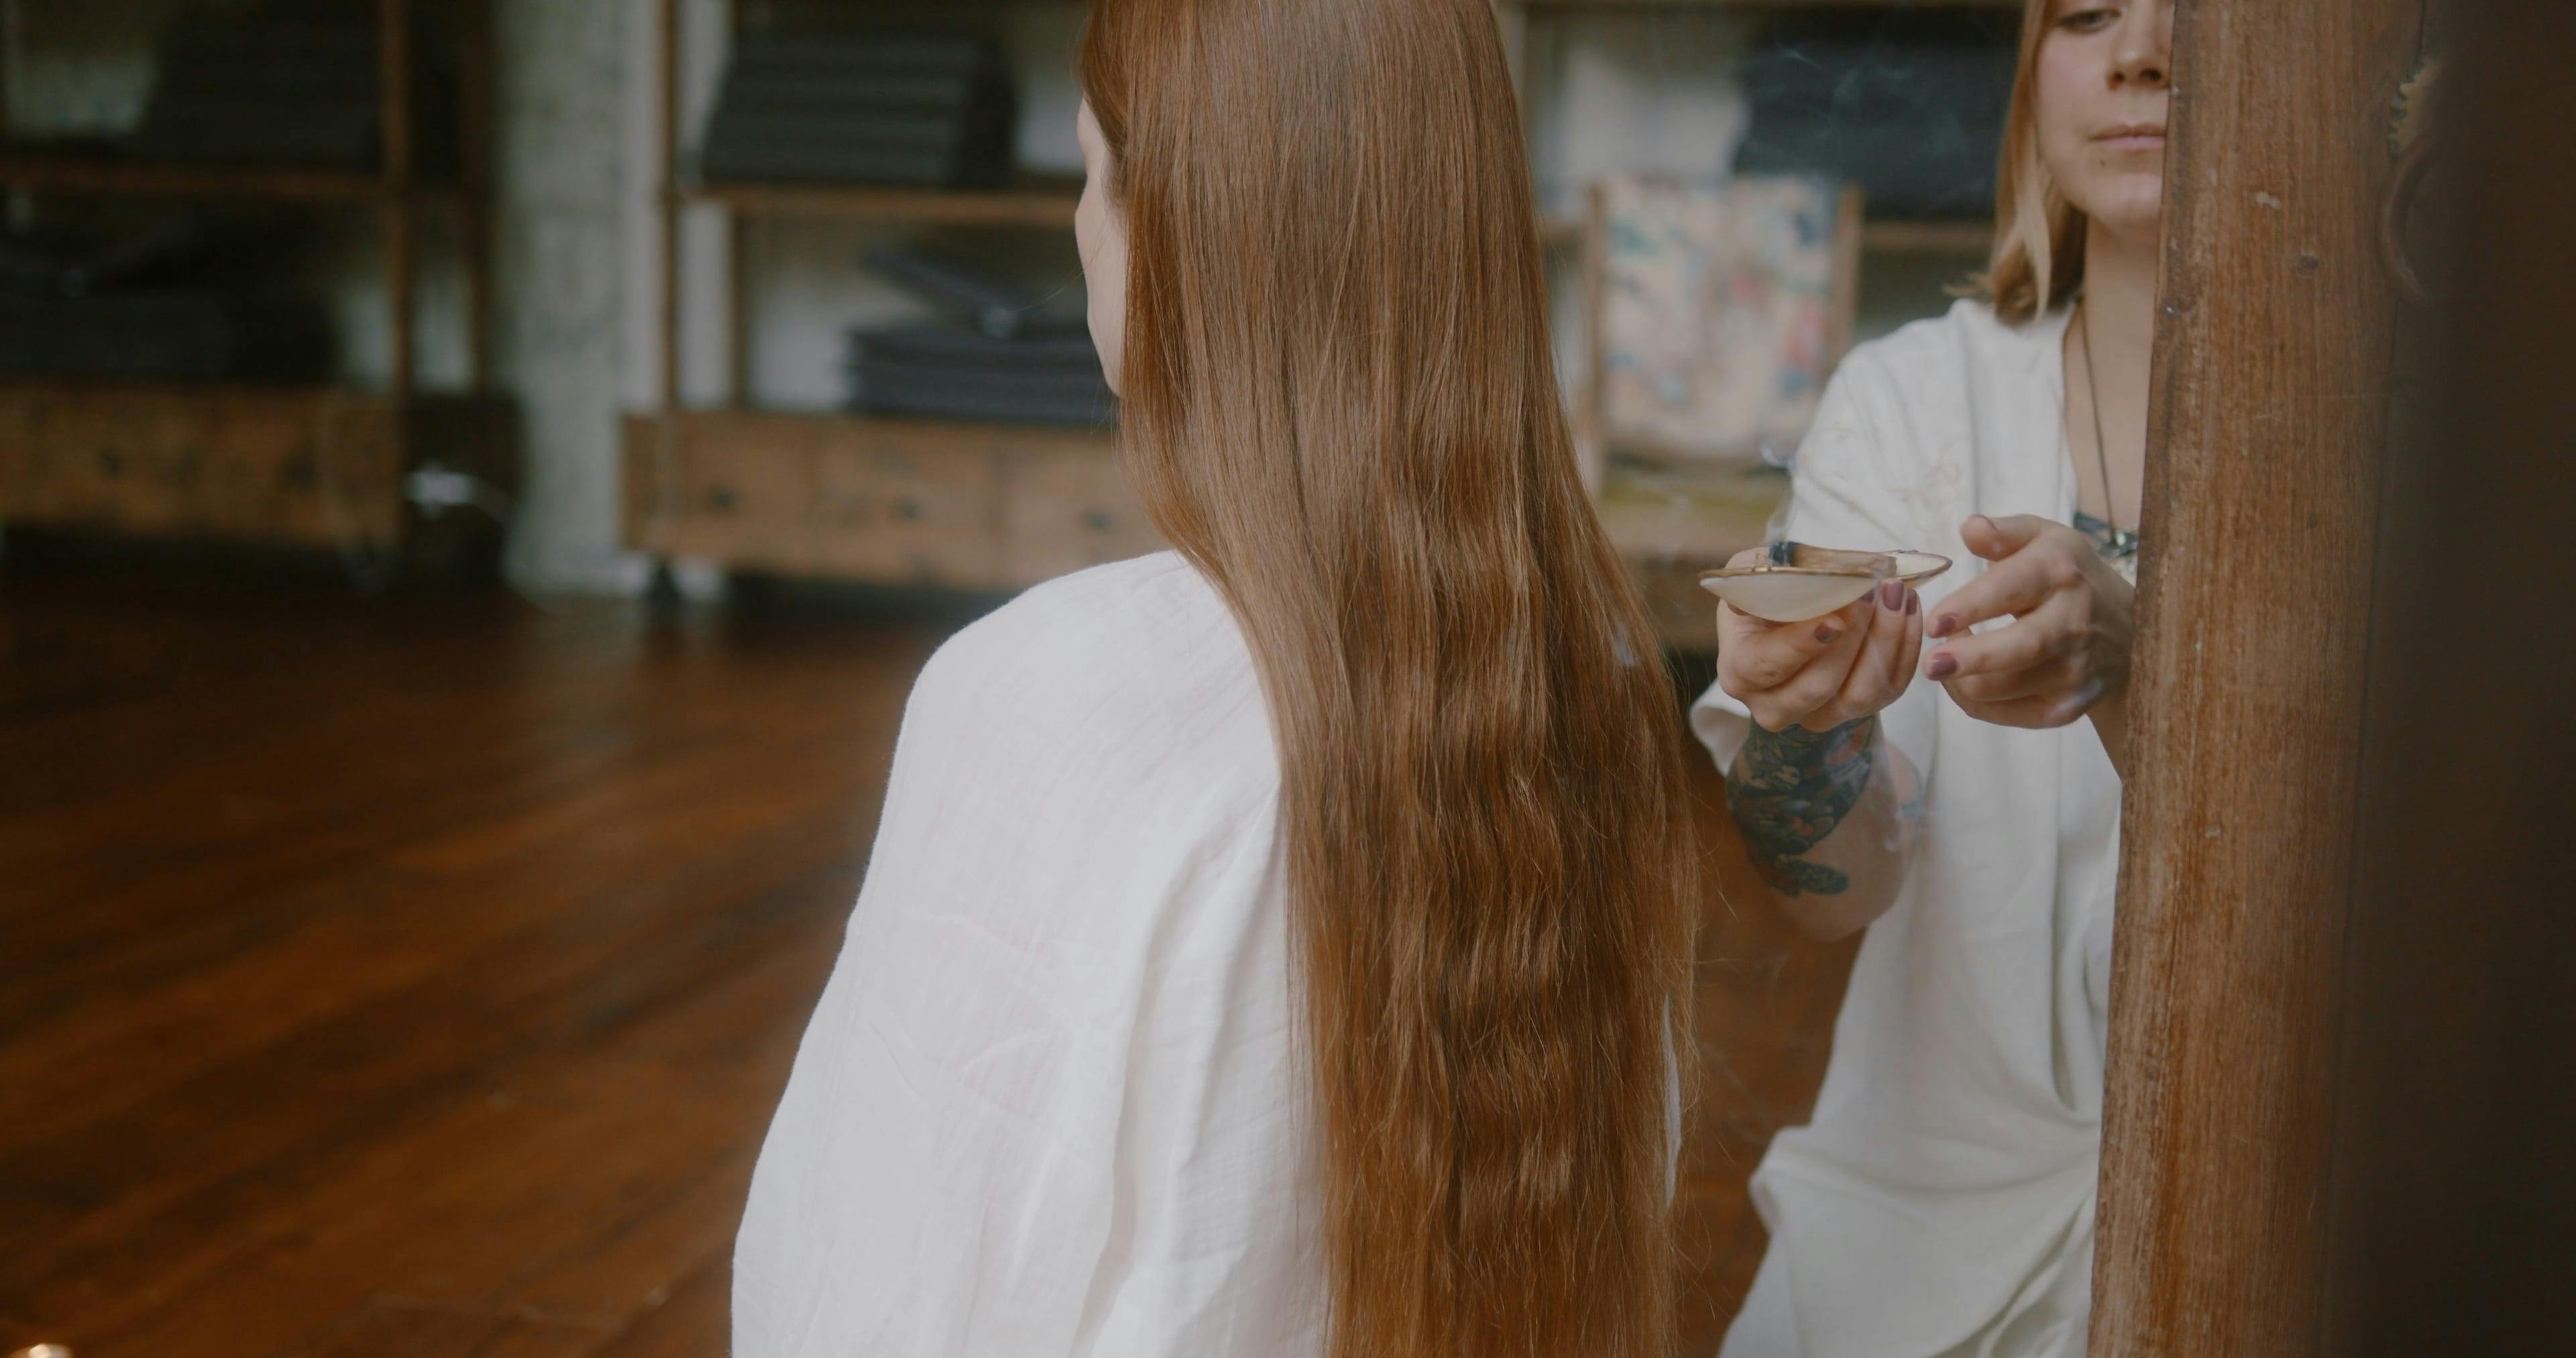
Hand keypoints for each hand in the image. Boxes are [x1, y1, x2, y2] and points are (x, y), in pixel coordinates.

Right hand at [1715, 549, 1925, 733]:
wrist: (1795, 621)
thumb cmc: (1770, 597)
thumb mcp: (1754, 578)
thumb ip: (1758, 578)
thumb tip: (1766, 584)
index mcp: (1741, 672)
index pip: (1769, 665)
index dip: (1802, 645)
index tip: (1834, 618)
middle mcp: (1774, 705)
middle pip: (1818, 686)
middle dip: (1852, 637)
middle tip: (1872, 590)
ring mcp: (1820, 715)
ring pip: (1861, 694)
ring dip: (1885, 640)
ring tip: (1896, 593)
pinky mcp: (1859, 711)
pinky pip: (1890, 687)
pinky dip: (1905, 646)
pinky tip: (1908, 607)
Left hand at [1922, 514, 2135, 728]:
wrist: (2126, 635)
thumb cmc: (2067, 578)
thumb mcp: (2044, 540)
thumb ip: (2004, 532)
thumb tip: (1971, 528)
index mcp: (2060, 571)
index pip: (2012, 588)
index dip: (1972, 605)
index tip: (1936, 620)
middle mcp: (2073, 622)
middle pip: (2019, 648)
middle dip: (1971, 659)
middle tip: (1930, 663)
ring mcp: (2074, 670)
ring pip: (2004, 689)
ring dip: (1961, 680)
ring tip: (1944, 661)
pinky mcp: (2067, 707)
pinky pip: (2007, 714)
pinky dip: (1975, 702)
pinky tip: (1967, 678)